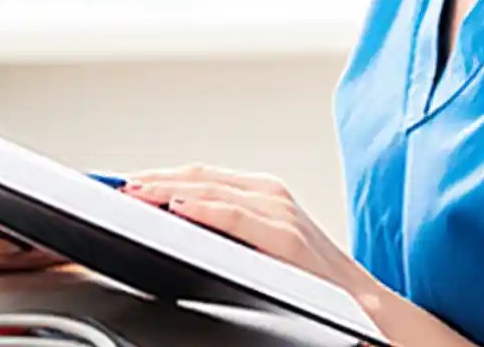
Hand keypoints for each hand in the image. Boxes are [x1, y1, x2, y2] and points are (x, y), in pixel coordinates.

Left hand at [122, 164, 371, 296]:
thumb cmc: (309, 280)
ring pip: (213, 190)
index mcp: (263, 193)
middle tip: (117, 185)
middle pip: (199, 176)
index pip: (200, 174)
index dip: (159, 175)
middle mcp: (271, 195)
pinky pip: (237, 217)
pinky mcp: (288, 239)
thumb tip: (172, 221)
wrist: (365, 308)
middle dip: (155, 179)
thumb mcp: (260, 247)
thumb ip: (224, 230)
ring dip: (168, 189)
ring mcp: (282, 213)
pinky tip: (178, 208)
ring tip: (135, 192)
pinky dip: (205, 209)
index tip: (123, 181)